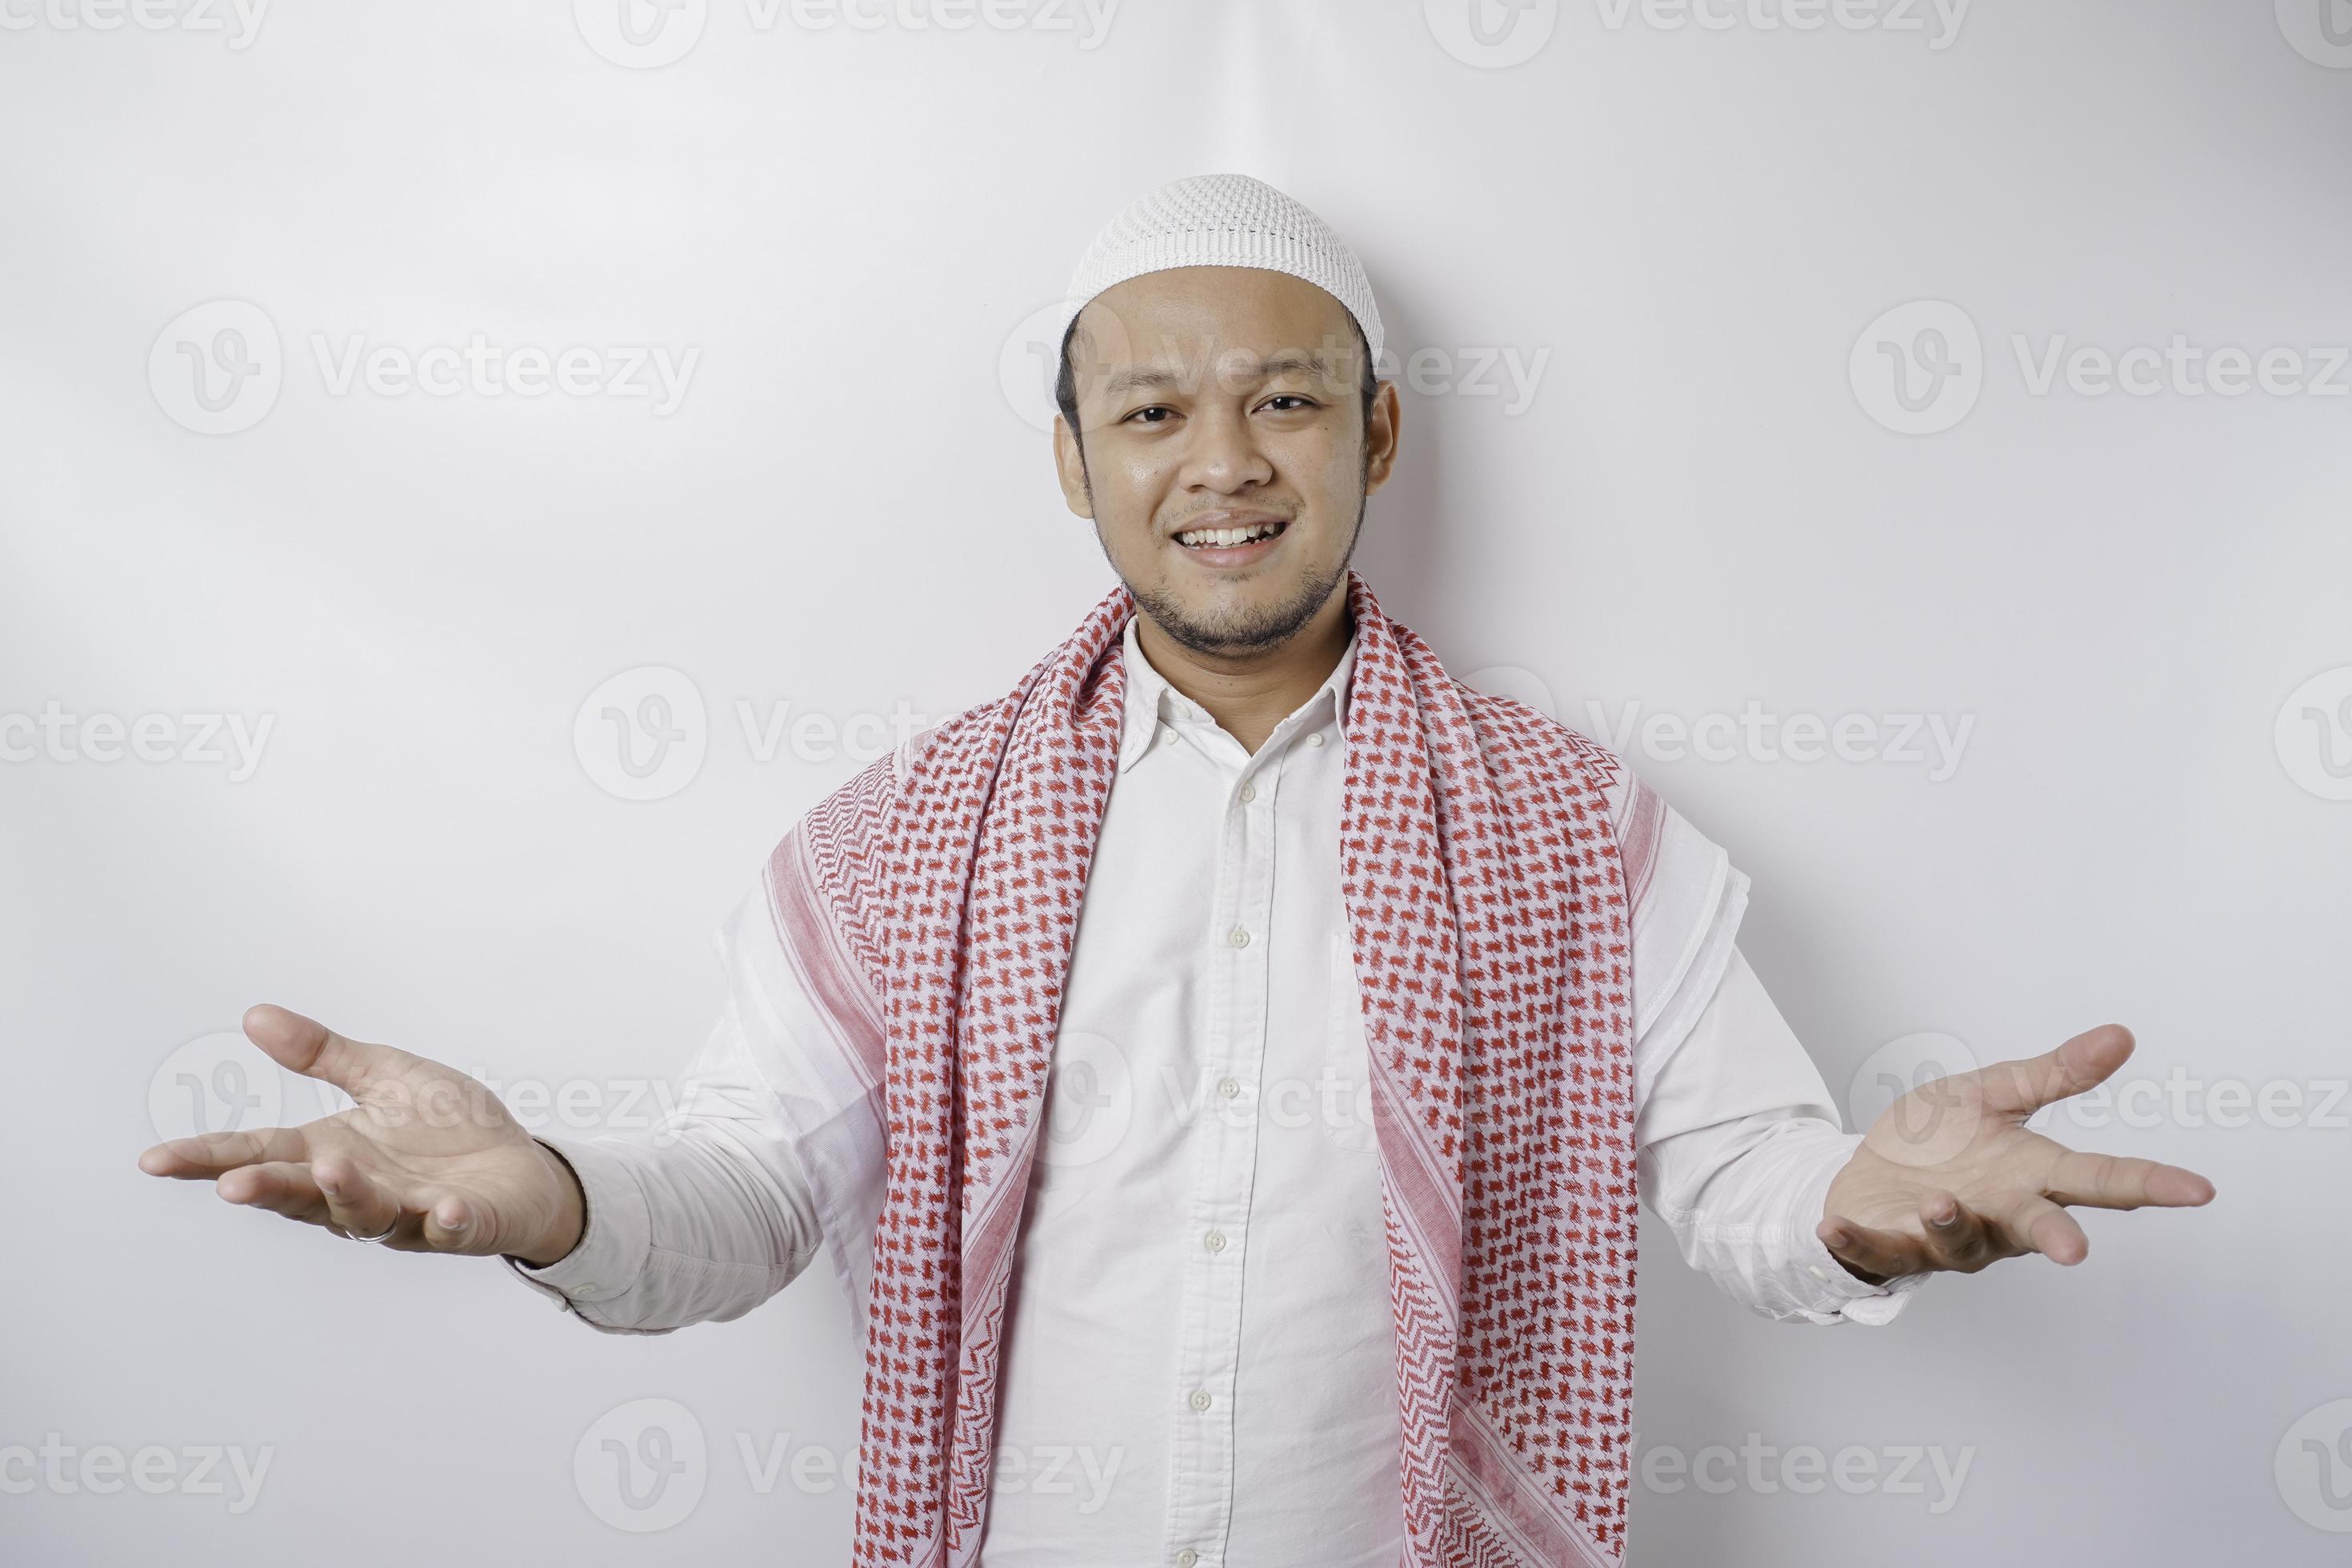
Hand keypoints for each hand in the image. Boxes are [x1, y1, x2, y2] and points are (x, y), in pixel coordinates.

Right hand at [137, 1005, 585, 1264]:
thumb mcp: (385, 1077)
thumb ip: (323, 1055)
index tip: (156, 1159)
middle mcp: (362, 1190)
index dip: (208, 1158)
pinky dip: (447, 1223)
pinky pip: (454, 1230)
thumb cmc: (449, 1128)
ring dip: (347, 1194)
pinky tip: (443, 1210)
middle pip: (302, 1195)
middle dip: (270, 1189)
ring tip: (330, 1166)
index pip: (262, 1155)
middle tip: (232, 1182)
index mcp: (334, 1152)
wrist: (523, 1167)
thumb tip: (255, 1015)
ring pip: (369, 1214)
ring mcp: (411, 1213)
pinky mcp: (466, 1224)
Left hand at [1817, 1024, 2214, 1283]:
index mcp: (2031, 1175)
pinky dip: (1856, 1243)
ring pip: (1959, 1241)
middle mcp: (1999, 1215)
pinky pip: (1876, 1251)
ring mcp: (1947, 1235)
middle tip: (2076, 1249)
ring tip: (1937, 1199)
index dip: (2150, 1184)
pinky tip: (1832, 1228)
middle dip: (2056, 1239)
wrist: (1869, 1167)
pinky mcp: (1892, 1244)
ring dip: (1951, 1224)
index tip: (2198, 1189)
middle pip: (2038, 1229)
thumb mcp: (1993, 1094)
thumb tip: (2121, 1034)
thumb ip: (2054, 1074)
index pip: (2101, 1180)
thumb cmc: (1941, 1138)